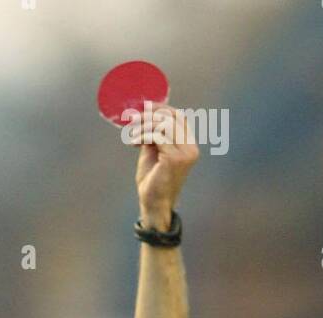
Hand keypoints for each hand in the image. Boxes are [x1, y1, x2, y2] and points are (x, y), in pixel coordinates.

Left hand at [131, 103, 199, 230]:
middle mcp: (191, 147)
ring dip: (144, 126)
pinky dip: (143, 135)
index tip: (143, 107)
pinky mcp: (174, 158)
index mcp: (189, 144)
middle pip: (172, 117)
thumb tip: (146, 113)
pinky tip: (133, 142)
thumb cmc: (152, 181)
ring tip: (131, 136)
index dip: (161, 108)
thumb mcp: (153, 152)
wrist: (153, 205)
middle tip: (132, 120)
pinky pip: (158, 136)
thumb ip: (154, 134)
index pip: (179, 116)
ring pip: (164, 124)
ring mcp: (185, 153)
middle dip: (150, 115)